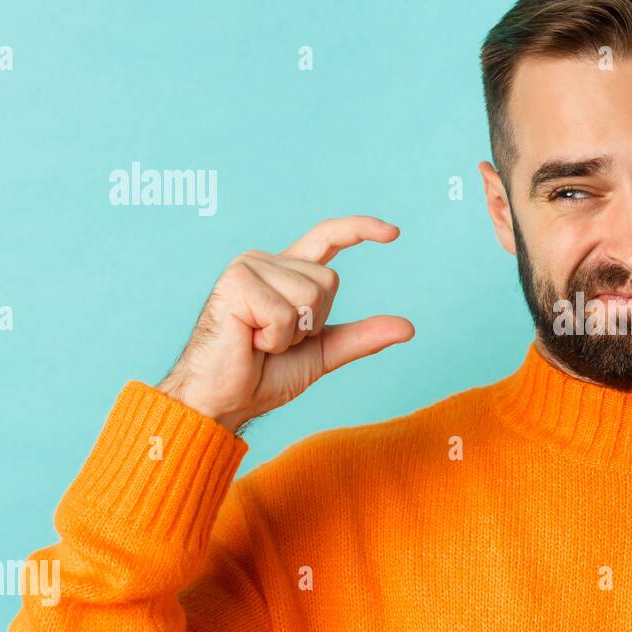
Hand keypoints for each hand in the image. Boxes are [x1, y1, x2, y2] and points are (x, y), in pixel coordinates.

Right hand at [155, 215, 413, 432]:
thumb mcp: (322, 353)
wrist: (222, 400)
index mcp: (285, 273)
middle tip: (276, 341)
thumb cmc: (263, 376)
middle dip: (314, 323)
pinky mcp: (235, 283)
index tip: (395, 233)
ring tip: (259, 341)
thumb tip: (408, 327)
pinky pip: (285, 312)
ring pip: (310, 294)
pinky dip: (275, 338)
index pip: (328, 238)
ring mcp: (248, 268)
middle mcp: (266, 262)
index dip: (360, 230)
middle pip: (328, 280)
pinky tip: (248, 341)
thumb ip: (361, 337)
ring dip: (292, 333)